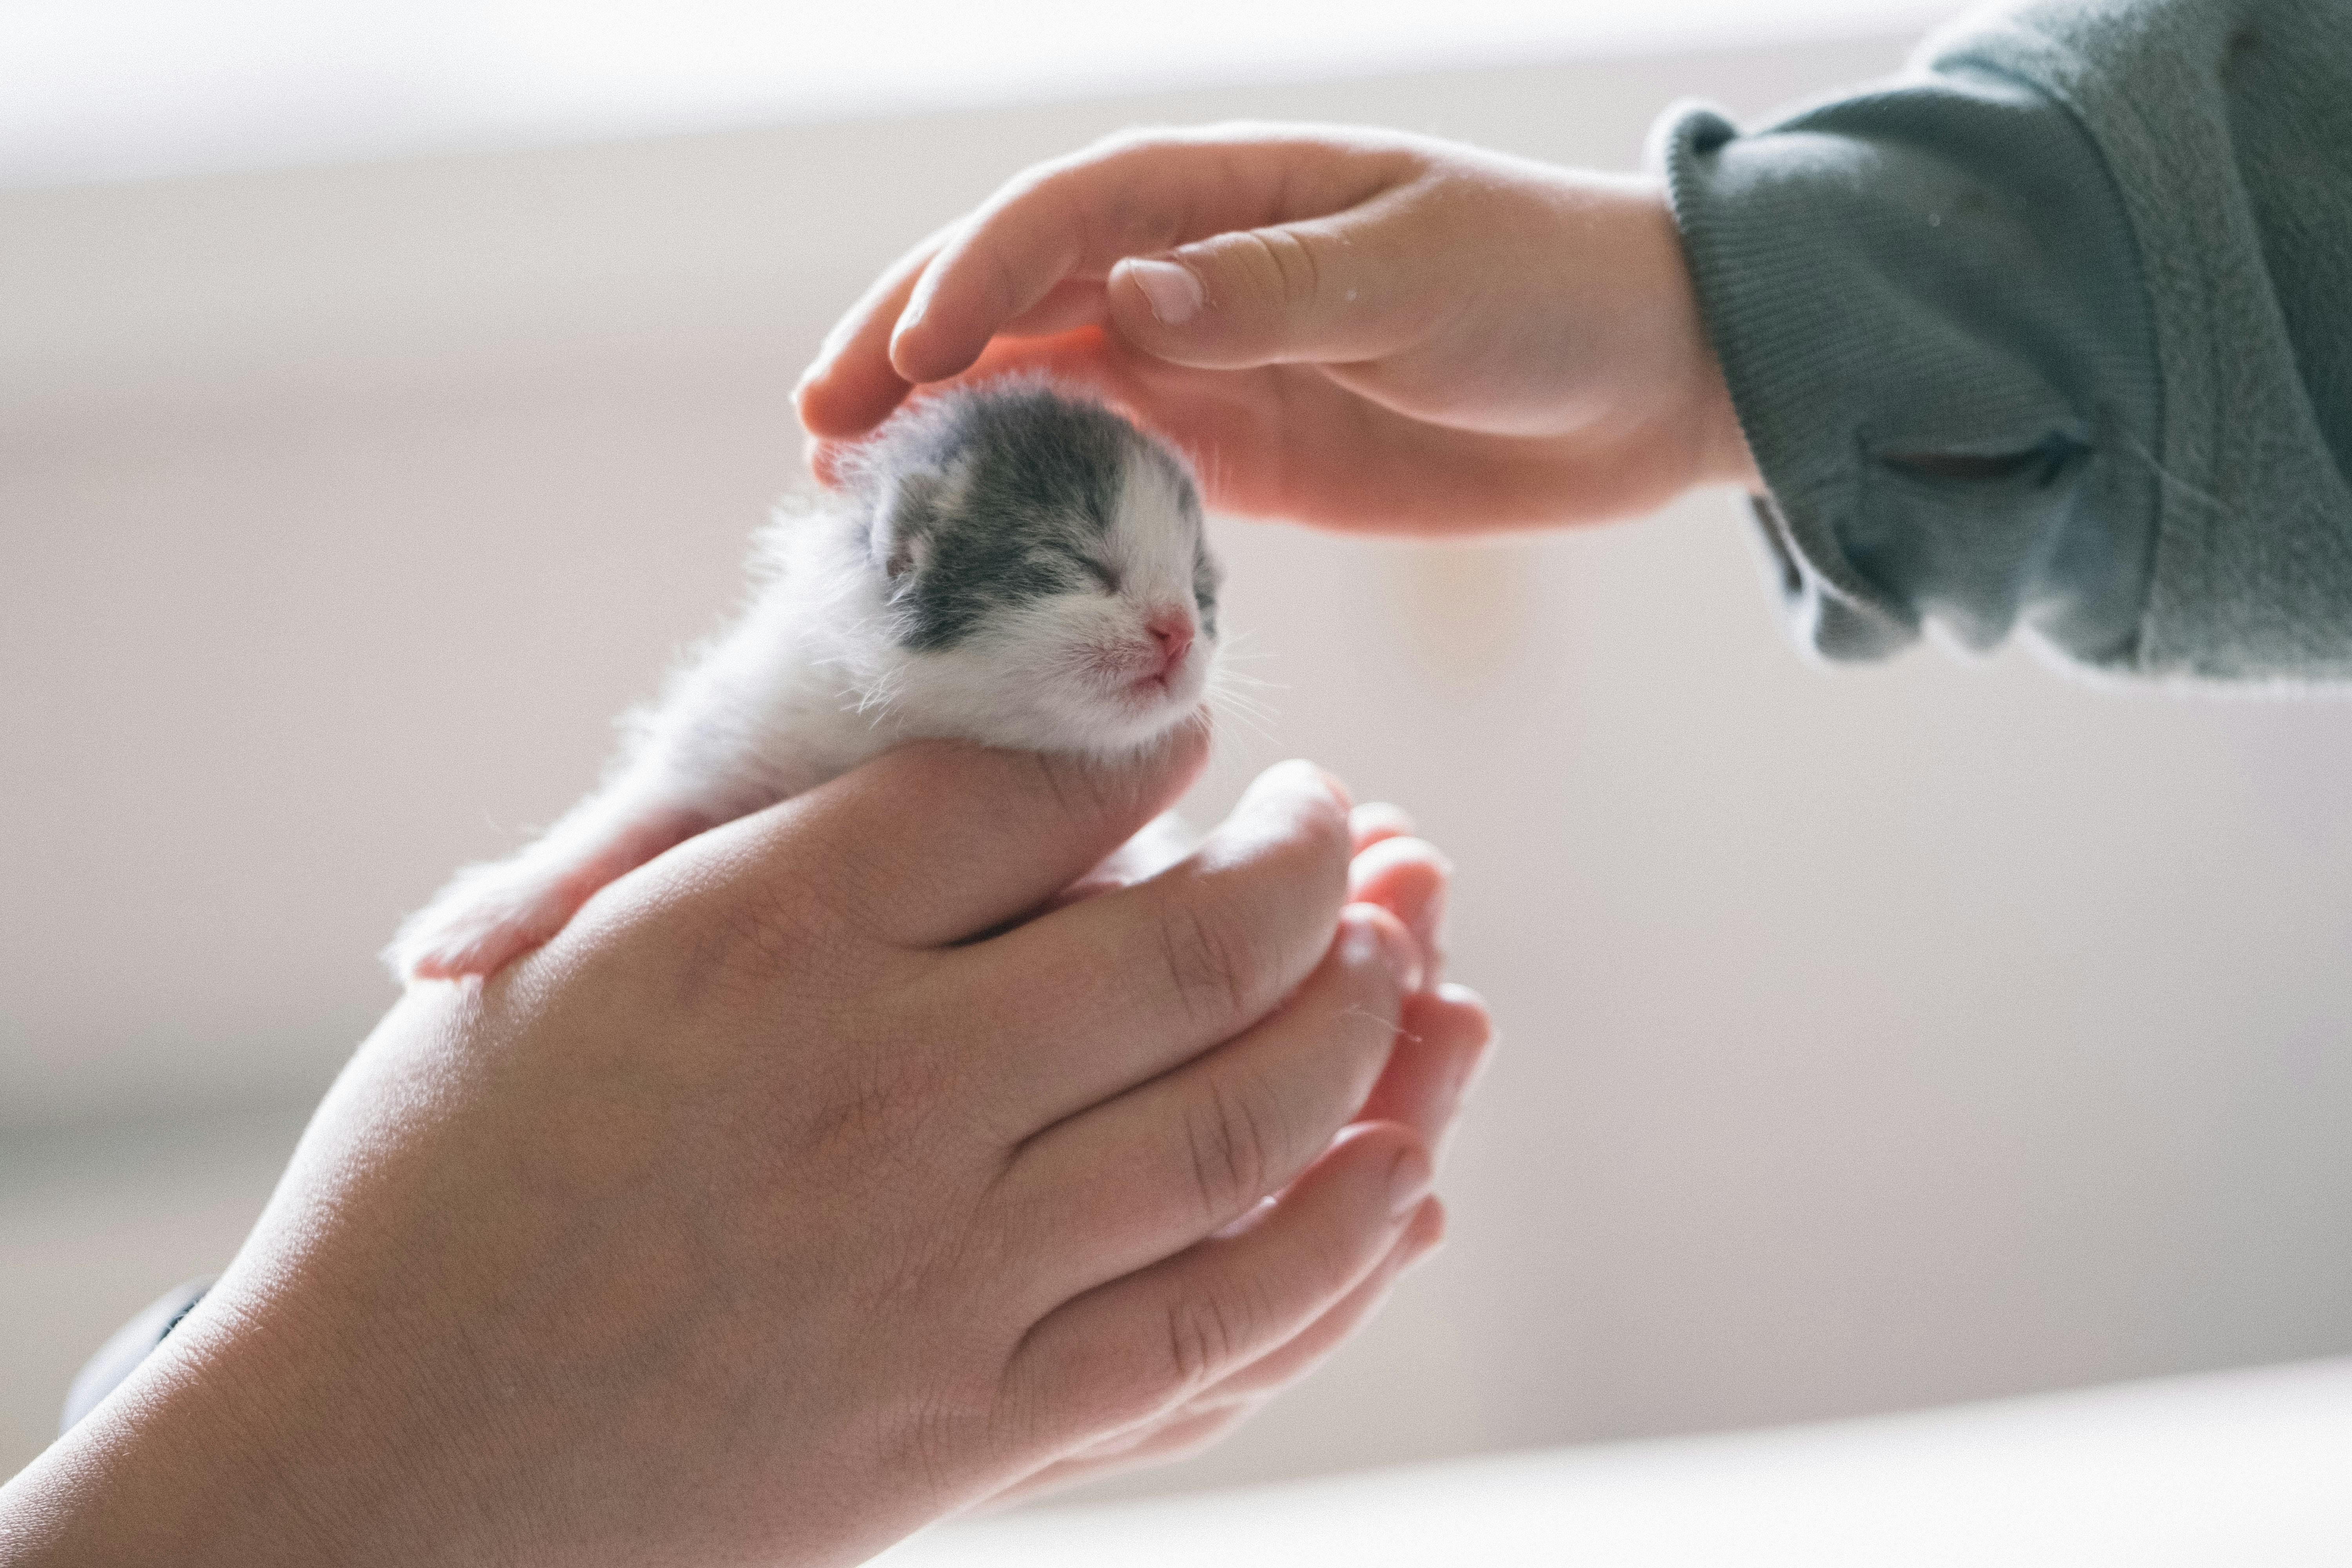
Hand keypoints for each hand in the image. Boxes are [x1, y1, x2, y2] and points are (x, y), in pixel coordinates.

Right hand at [1, 734, 1486, 1567]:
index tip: (1195, 732)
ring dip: (1364, 1021)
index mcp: (763, 938)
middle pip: (1193, 941)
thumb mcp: (565, 958)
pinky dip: (1336, 1244)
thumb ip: (759, 845)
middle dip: (1314, 861)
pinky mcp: (972, 1423)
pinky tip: (1404, 1167)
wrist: (367, 1472)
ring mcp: (943, 1272)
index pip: (1036, 787)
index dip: (1152, 739)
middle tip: (1347, 820)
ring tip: (1405, 952)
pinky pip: (1213, 1327)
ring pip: (1244, 1122)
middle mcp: (882, 1093)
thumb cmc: (442, 1188)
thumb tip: (950, 748)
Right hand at [796, 123, 1758, 534]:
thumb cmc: (1550, 289)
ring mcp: (1207, 368)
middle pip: (1017, 297)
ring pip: (1043, 388)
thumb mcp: (1424, 271)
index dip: (976, 274)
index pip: (1064, 214)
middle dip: (913, 351)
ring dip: (951, 432)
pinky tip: (973, 537)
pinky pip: (1111, 472)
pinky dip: (1037, 497)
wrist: (1647, 381)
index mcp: (1230, 191)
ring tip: (857, 489)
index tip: (912, 353)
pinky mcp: (1234, 458)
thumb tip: (1132, 294)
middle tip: (824, 430)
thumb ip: (1277, 290)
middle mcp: (1195, 271)